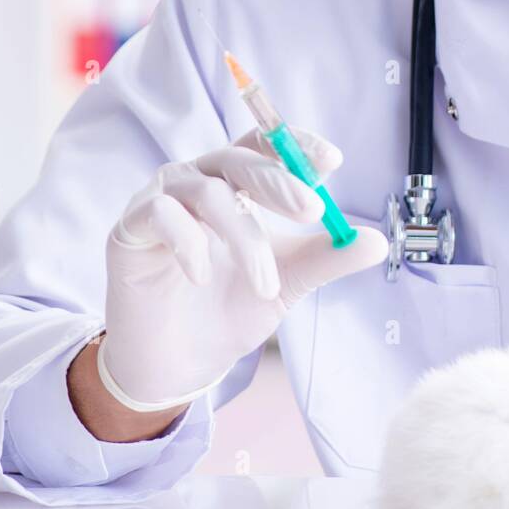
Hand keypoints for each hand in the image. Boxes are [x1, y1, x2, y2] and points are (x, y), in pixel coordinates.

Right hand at [99, 126, 387, 409]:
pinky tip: (203, 275)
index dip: (297, 145)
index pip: (267, 145)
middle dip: (280, 181)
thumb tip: (379, 242)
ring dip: (244, 237)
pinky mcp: (130, 228)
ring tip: (266, 284)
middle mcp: (199, 179)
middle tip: (313, 210)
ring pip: (209, 194)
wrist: (179, 363)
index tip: (333, 160)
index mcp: (238, 182)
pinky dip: (188, 242)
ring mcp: (161, 199)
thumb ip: (328, 257)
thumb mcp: (290, 281)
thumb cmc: (232, 308)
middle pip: (240, 159)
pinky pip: (159, 215)